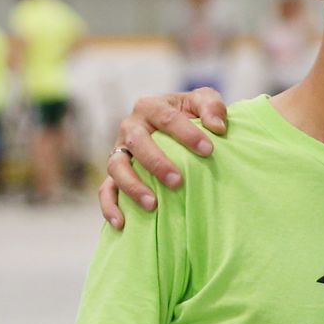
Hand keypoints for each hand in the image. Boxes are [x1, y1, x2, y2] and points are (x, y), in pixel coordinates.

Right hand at [100, 87, 227, 228]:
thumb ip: (212, 107)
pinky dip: (110, 206)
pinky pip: (105, 190)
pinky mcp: (115, 173)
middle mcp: (130, 127)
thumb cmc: (191, 113)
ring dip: (132, 186)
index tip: (208, 151)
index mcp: (151, 106)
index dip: (187, 134)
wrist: (178, 126)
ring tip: (153, 204)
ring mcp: (119, 150)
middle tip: (178, 181)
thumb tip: (217, 127)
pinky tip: (122, 222)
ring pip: (116, 167)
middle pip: (137, 142)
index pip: (167, 118)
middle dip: (157, 162)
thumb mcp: (203, 101)